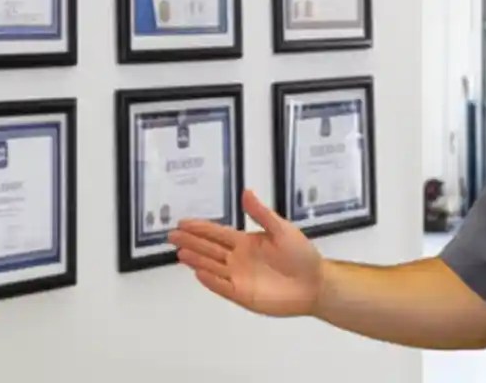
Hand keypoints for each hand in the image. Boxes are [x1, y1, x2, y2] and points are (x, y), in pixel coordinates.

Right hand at [169, 189, 323, 317]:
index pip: (217, 233)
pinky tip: (198, 273)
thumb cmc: (301, 255)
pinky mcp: (242, 294)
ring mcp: (238, 277)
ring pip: (212, 266)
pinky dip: (210, 280)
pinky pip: (222, 287)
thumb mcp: (282, 229)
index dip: (200, 228)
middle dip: (191, 241)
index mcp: (246, 242)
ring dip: (197, 259)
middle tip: (172, 235)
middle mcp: (238, 259)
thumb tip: (246, 192)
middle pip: (209, 249)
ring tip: (180, 252)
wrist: (313, 283)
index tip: (183, 222)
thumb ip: (261, 213)